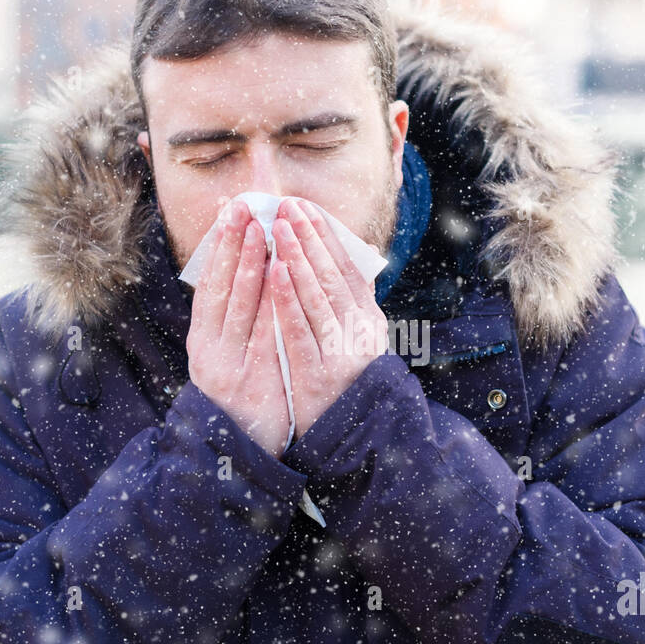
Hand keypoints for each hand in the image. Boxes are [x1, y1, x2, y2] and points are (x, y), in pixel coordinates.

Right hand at [186, 199, 290, 458]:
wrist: (234, 457)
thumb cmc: (239, 403)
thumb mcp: (227, 361)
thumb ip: (234, 325)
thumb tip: (246, 276)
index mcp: (202, 341)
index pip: (210, 284)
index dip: (220, 246)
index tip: (230, 212)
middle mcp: (210, 350)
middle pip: (222, 288)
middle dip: (233, 245)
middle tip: (244, 207)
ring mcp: (229, 366)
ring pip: (239, 307)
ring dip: (250, 266)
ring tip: (261, 231)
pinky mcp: (253, 382)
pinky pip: (263, 336)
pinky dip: (269, 306)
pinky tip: (278, 281)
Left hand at [269, 197, 389, 436]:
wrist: (357, 438)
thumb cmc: (349, 384)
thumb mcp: (358, 341)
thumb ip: (353, 303)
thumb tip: (352, 256)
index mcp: (369, 320)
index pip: (348, 268)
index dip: (327, 236)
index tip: (306, 207)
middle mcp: (361, 333)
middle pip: (333, 275)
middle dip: (308, 237)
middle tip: (286, 205)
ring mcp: (342, 353)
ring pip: (318, 296)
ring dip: (297, 257)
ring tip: (276, 227)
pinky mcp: (320, 375)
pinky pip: (301, 330)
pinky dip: (288, 299)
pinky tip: (275, 272)